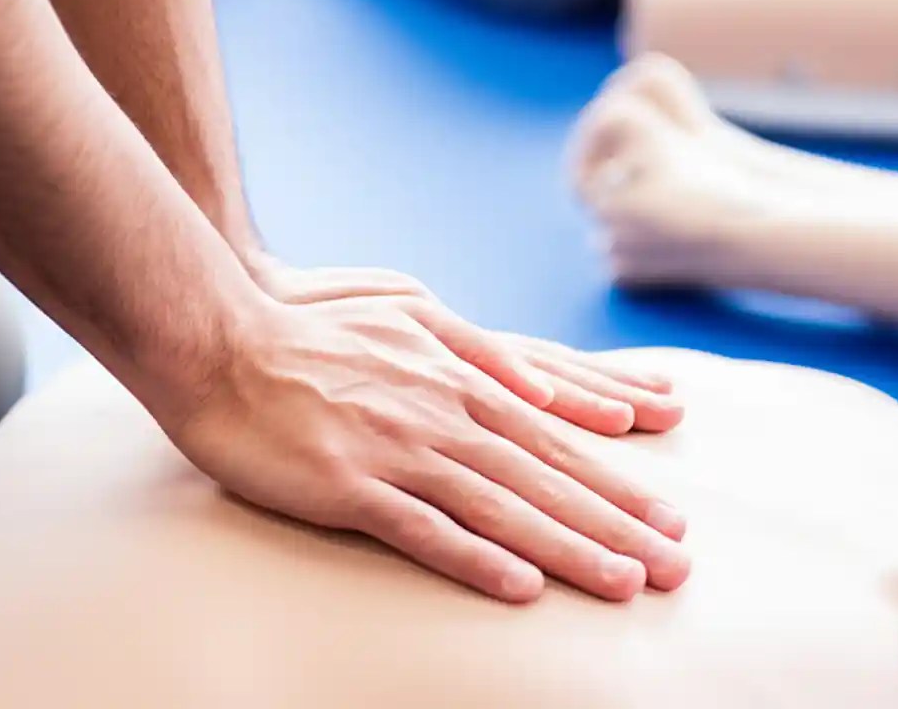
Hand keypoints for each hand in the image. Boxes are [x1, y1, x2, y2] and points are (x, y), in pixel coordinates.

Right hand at [165, 294, 689, 602]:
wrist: (220, 334)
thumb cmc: (314, 325)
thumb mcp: (409, 309)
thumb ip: (479, 348)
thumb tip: (543, 384)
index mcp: (461, 381)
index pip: (558, 439)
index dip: (617, 481)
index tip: (669, 514)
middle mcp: (445, 416)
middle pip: (547, 478)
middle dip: (618, 523)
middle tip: (677, 564)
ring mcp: (399, 451)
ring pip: (502, 507)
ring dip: (569, 547)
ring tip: (625, 584)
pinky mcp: (350, 486)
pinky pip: (423, 530)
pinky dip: (474, 558)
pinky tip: (520, 587)